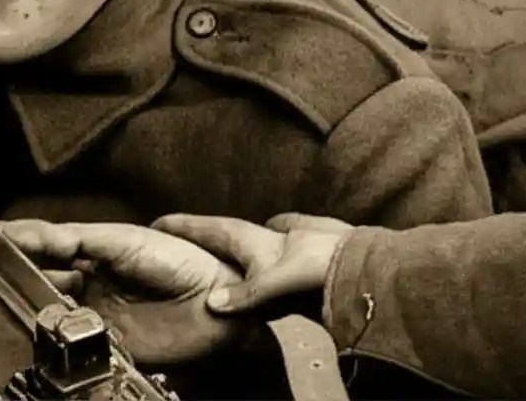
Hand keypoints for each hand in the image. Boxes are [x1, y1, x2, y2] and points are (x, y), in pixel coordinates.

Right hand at [0, 220, 244, 364]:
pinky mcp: (108, 344)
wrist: (221, 303)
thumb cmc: (184, 261)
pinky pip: (73, 344)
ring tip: (15, 298)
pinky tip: (44, 332)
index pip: (45, 244)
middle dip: (17, 274)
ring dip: (34, 306)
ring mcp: (96, 313)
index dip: (18, 241)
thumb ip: (84, 240)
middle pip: (40, 278)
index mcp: (91, 251)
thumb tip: (43, 236)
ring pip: (51, 311)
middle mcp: (88, 282)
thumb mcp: (128, 242)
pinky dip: (56, 341)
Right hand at [152, 213, 352, 313]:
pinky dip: (269, 268)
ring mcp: (290, 246)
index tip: (160, 222)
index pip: (211, 228)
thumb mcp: (274, 282)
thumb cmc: (318, 266)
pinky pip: (278, 263)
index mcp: (254, 236)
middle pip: (233, 235)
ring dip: (243, 252)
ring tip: (230, 259)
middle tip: (194, 241)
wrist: (365, 268)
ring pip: (258, 245)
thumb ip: (244, 293)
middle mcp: (270, 236)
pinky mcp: (309, 262)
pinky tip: (273, 272)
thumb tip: (213, 303)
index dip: (185, 226)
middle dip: (214, 236)